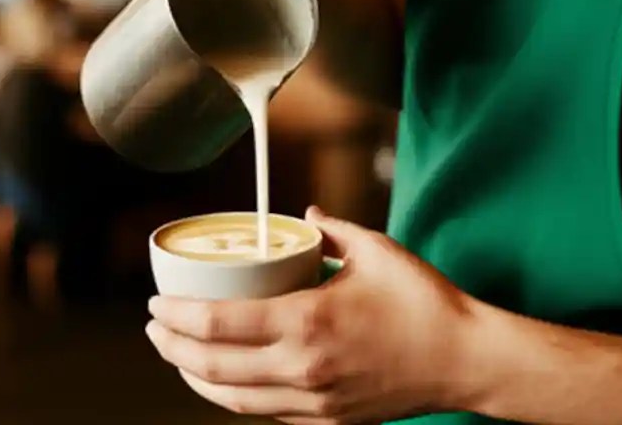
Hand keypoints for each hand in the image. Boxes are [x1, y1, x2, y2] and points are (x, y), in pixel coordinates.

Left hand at [145, 207, 486, 423]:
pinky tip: (224, 379)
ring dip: (193, 377)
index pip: (216, 325)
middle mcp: (302, 367)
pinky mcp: (326, 420)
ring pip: (231, 399)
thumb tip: (303, 216)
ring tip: (176, 355)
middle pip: (211, 366)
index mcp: (306, 321)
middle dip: (170, 348)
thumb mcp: (374, 249)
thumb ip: (330, 229)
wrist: (466, 360)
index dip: (175, 316)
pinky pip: (263, 412)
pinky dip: (232, 397)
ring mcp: (313, 400)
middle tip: (155, 327)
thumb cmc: (424, 302)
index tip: (155, 303)